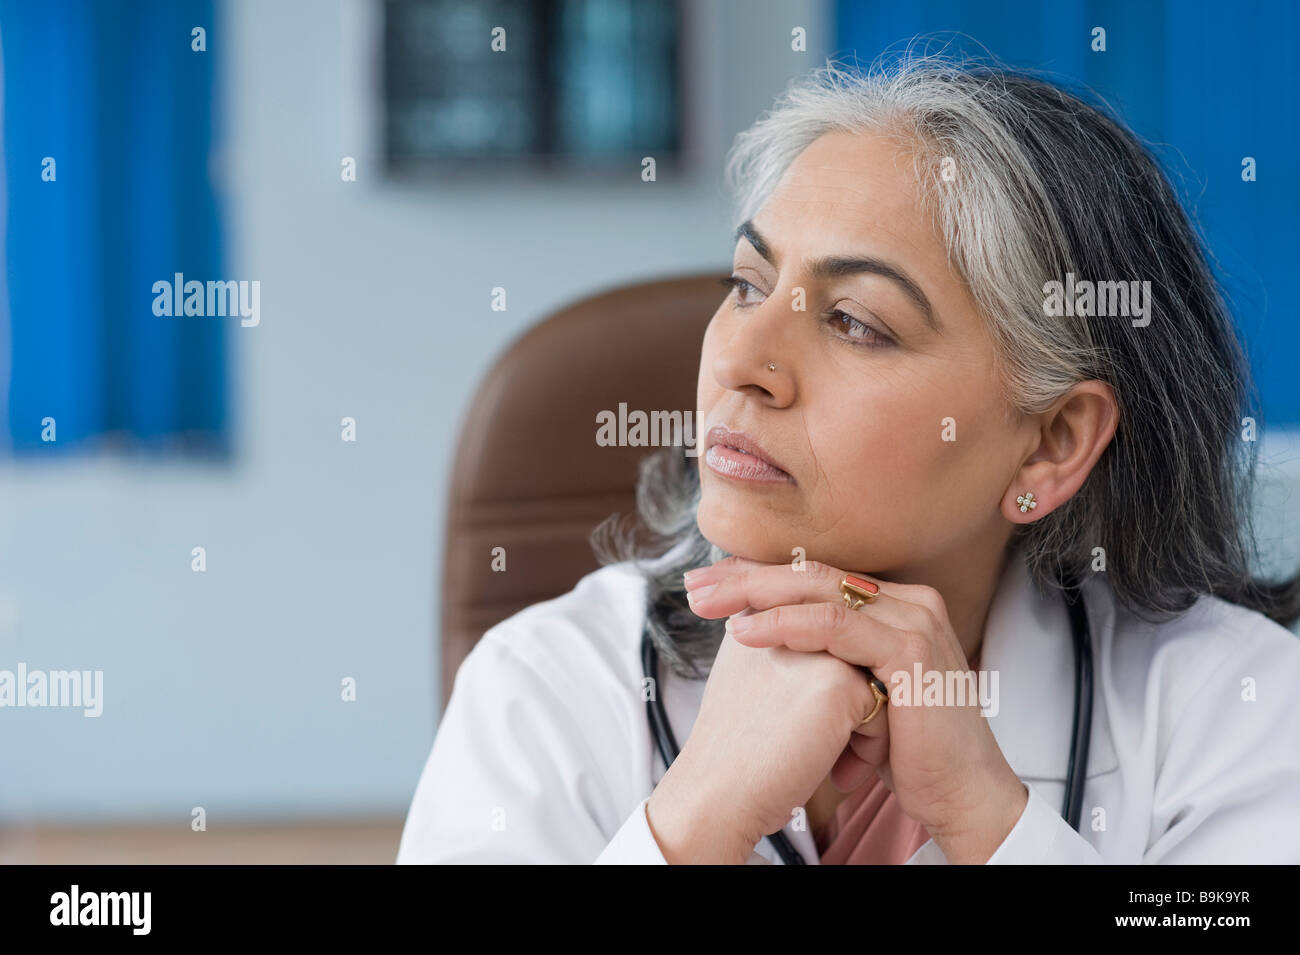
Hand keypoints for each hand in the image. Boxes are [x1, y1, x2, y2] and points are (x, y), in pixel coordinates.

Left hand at [683, 556, 1028, 863]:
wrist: (958, 795)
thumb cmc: (906, 750)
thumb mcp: (856, 689)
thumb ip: (825, 655)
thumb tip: (759, 630)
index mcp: (897, 604)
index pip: (817, 576)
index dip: (758, 577)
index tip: (707, 587)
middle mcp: (911, 601)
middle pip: (814, 573)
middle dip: (747, 577)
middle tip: (695, 587)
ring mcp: (915, 621)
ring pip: (821, 591)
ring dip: (756, 595)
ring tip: (709, 606)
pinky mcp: (911, 650)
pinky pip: (837, 626)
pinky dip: (787, 625)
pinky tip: (747, 632)